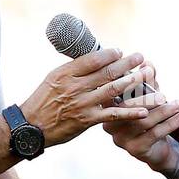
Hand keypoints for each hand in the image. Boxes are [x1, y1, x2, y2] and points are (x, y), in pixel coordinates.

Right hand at [21, 49, 149, 146]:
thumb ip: (74, 70)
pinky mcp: (87, 120)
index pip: (93, 59)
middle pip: (106, 72)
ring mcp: (82, 104)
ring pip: (113, 90)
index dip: (110, 54)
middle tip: (141, 57)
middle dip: (127, 64)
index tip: (120, 51)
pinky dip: (129, 112)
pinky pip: (113, 115)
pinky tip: (144, 110)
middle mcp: (74, 86)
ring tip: (147, 76)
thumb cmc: (43, 100)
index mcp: (65, 73)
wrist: (31, 126)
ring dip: (133, 82)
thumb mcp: (54, 78)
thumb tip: (95, 58)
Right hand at [102, 65, 178, 170]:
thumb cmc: (149, 118)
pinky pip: (153, 134)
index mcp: (108, 108)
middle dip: (147, 98)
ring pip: (142, 121)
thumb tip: (147, 63)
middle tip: (163, 95)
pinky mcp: (135, 149)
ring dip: (163, 111)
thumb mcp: (148, 98)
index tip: (145, 71)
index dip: (130, 80)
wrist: (157, 149)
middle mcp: (109, 124)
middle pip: (127, 107)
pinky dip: (169, 124)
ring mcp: (120, 139)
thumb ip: (147, 81)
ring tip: (178, 104)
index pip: (115, 92)